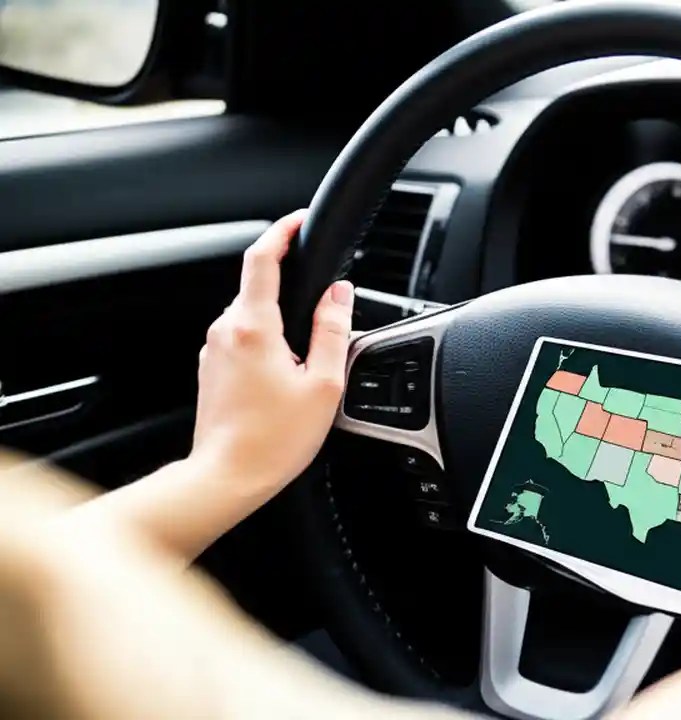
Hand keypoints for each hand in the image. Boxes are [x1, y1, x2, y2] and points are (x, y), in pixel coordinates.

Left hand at [192, 210, 353, 492]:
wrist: (227, 477)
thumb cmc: (273, 440)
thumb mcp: (323, 384)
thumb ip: (332, 330)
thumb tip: (340, 294)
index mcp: (253, 327)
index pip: (262, 259)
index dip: (282, 232)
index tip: (298, 221)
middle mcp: (225, 331)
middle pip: (261, 289)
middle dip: (293, 293)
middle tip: (324, 316)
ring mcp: (213, 350)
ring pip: (253, 317)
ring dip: (282, 326)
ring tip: (307, 364)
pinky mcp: (212, 369)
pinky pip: (244, 342)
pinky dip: (268, 346)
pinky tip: (285, 379)